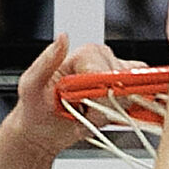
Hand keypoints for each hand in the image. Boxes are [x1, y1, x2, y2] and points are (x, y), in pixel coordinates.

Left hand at [6, 36, 137, 158]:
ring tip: (88, 115)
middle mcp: (103, 62)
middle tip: (83, 111)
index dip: (97, 90)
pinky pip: (137, 102)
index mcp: (85, 54)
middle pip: (122, 79)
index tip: (83, 102)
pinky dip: (122, 114)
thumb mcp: (31, 83)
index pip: (104, 69)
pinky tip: (100, 117)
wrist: (41, 131)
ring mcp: (115, 79)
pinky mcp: (123, 95)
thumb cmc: (35, 107)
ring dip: (112, 111)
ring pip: (132, 91)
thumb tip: (63, 37)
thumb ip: (47, 60)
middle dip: (105, 103)